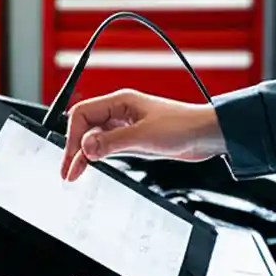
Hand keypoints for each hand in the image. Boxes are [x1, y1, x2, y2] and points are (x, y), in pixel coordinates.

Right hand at [60, 89, 224, 181]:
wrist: (207, 134)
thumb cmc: (182, 126)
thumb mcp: (144, 137)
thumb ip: (112, 143)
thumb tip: (85, 148)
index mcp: (120, 101)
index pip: (82, 114)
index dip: (72, 136)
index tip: (70, 158)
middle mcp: (120, 111)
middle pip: (86, 127)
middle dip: (74, 148)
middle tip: (68, 172)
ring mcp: (126, 125)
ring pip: (95, 138)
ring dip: (84, 154)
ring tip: (75, 173)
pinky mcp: (134, 138)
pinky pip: (108, 146)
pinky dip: (98, 156)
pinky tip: (93, 165)